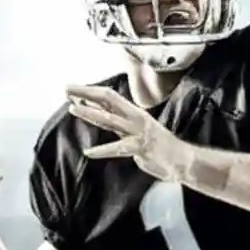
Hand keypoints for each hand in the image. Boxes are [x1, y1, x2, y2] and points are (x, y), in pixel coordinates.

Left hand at [66, 85, 191, 182]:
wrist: (183, 160)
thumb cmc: (158, 146)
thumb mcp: (135, 129)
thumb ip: (117, 122)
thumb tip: (96, 112)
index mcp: (133, 113)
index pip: (108, 97)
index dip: (89, 91)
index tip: (71, 89)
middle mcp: (135, 118)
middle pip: (107, 100)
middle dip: (86, 93)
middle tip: (66, 89)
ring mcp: (139, 132)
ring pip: (110, 120)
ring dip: (91, 114)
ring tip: (73, 109)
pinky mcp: (141, 148)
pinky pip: (119, 148)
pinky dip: (102, 151)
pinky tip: (89, 152)